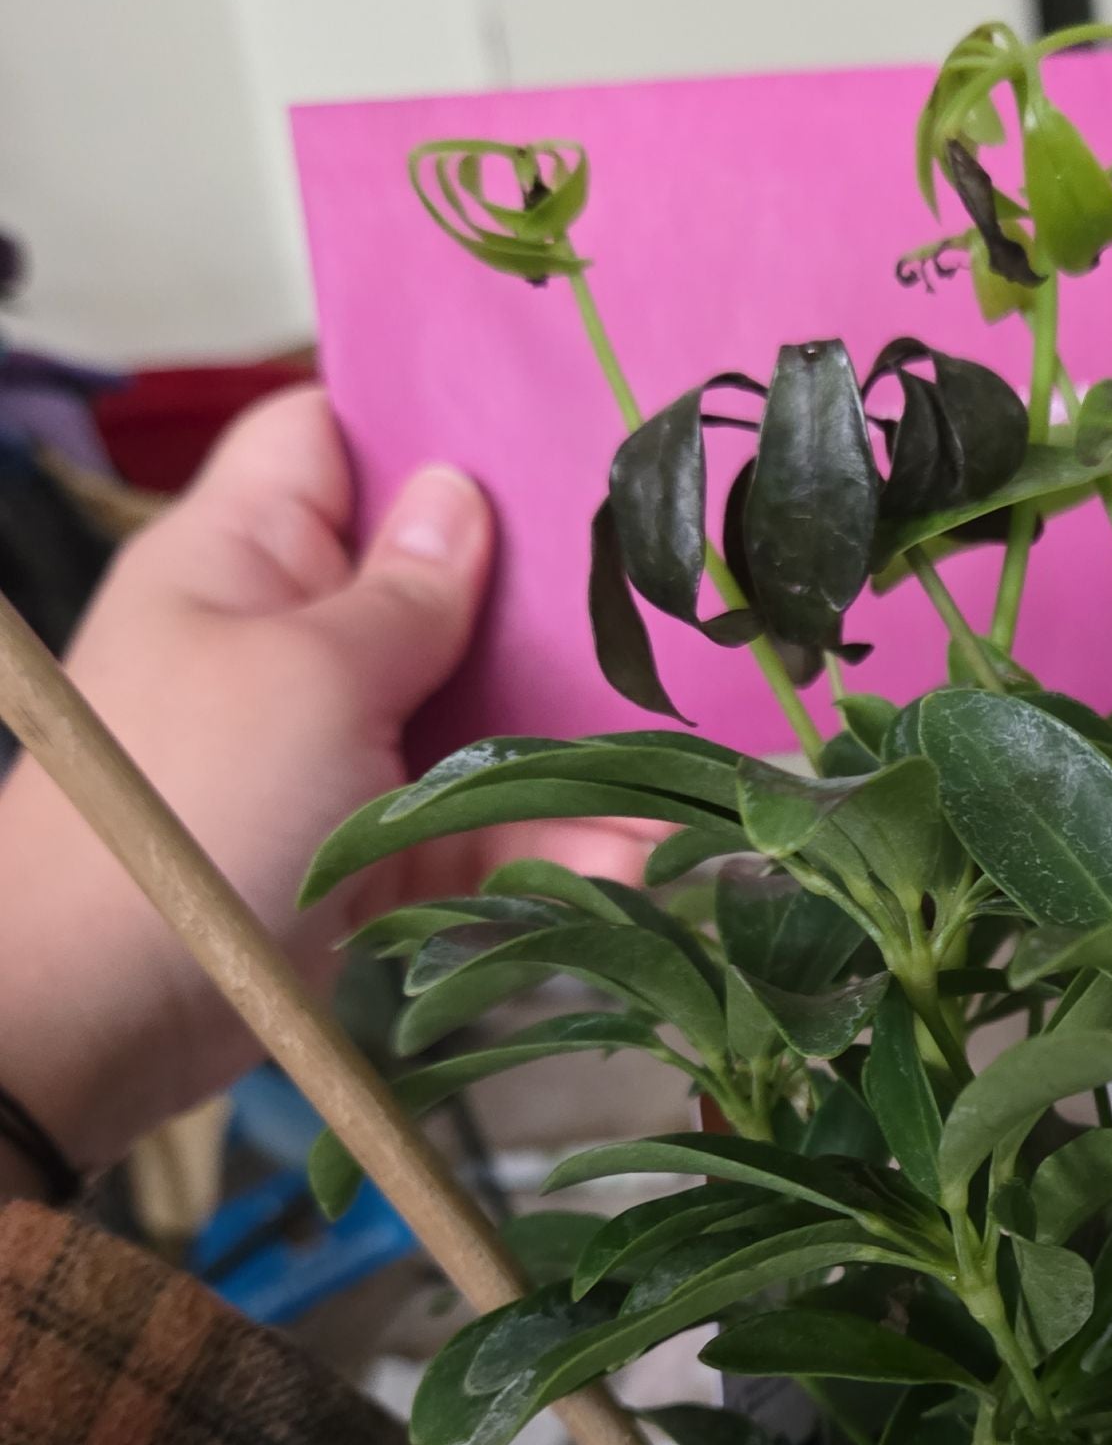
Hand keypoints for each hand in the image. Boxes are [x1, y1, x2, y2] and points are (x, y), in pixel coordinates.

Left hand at [0, 386, 649, 1182]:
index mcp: (243, 560)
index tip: (545, 435)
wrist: (101, 1018)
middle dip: (540, 600)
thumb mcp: (310, 677)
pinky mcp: (370, 859)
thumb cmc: (189, 807)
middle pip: (433, 587)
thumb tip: (458, 492)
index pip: (327, 441)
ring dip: (569, 744)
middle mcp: (290, 644)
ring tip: (677, 760)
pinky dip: (549, 844)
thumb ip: (404, 594)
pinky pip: (477, 834)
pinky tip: (633, 854)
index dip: (420, 426)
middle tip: (658, 589)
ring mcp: (333, 755)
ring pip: (473, 721)